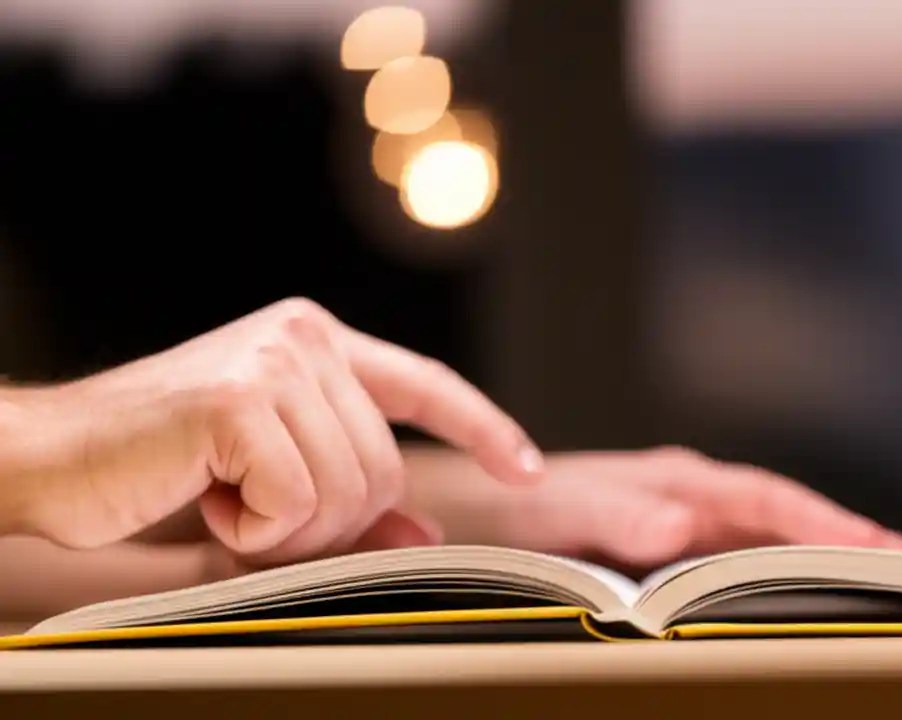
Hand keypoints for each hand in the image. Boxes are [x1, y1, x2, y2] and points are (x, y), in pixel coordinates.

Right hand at [9, 298, 542, 564]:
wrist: (49, 458)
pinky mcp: (239, 398)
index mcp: (316, 342)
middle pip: (385, 468)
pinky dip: (253, 530)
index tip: (528, 469)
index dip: (484, 429)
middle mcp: (303, 336)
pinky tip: (205, 497)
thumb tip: (427, 531)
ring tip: (224, 499)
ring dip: (286, 529)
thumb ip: (351, 496)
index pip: (425, 385)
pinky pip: (297, 502)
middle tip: (254, 512)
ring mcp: (273, 359)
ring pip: (348, 491)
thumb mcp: (273, 479)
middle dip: (330, 520)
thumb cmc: (159, 467)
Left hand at [423, 446, 901, 572]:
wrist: (479, 515)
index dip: (829, 524)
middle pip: (784, 522)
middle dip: (847, 541)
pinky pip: (734, 569)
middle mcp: (691, 500)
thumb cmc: (521, 507)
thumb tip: (678, 527)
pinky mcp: (670, 557)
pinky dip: (772, 582)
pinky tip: (796, 605)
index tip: (886, 547)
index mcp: (679, 481)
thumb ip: (615, 514)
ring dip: (816, 563)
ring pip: (764, 546)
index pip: (770, 502)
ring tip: (878, 589)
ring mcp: (684, 528)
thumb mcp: (563, 511)